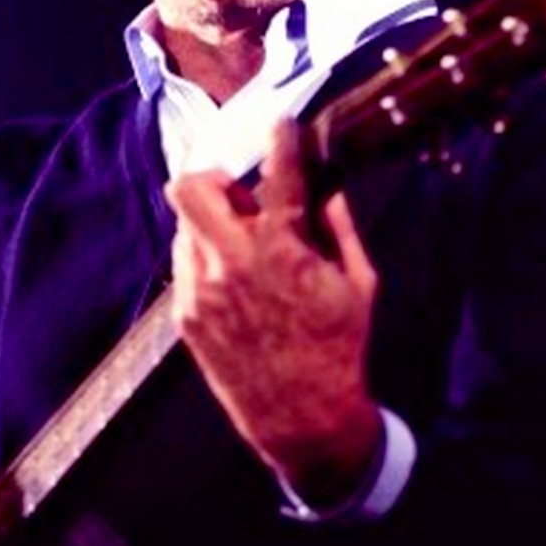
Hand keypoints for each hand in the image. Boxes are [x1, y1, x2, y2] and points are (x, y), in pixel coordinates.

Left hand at [167, 127, 382, 502]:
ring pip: (186, 224)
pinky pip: (188, 264)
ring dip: (214, 224)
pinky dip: (210, 261)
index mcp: (284, 250)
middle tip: (240, 194)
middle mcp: (234, 262)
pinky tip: (239, 285)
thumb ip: (339, 228)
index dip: (282, 139)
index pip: (278, 172)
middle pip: (192, 186)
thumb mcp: (359, 286)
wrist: (303, 419)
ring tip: (246, 251)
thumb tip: (327, 187)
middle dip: (215, 178)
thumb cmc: (339, 351)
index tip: (282, 126)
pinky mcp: (188, 314)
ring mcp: (203, 289)